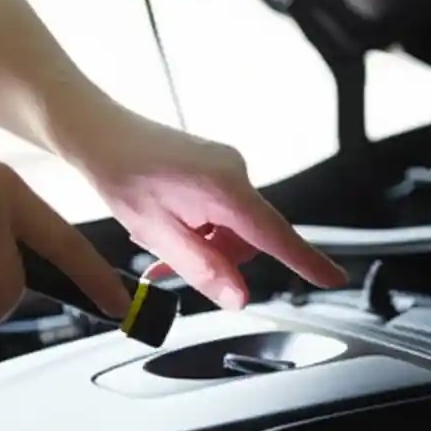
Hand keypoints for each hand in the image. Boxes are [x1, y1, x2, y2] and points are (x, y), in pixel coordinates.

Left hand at [67, 108, 347, 308]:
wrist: (96, 132)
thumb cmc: (121, 174)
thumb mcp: (158, 234)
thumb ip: (203, 269)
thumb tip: (240, 298)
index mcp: (226, 189)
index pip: (277, 235)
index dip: (307, 262)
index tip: (334, 278)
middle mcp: (235, 172)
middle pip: (250, 239)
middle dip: (218, 261)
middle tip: (167, 266)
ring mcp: (227, 167)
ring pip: (233, 230)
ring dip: (203, 247)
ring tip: (158, 246)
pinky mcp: (216, 168)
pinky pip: (222, 213)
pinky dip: (200, 230)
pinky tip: (167, 228)